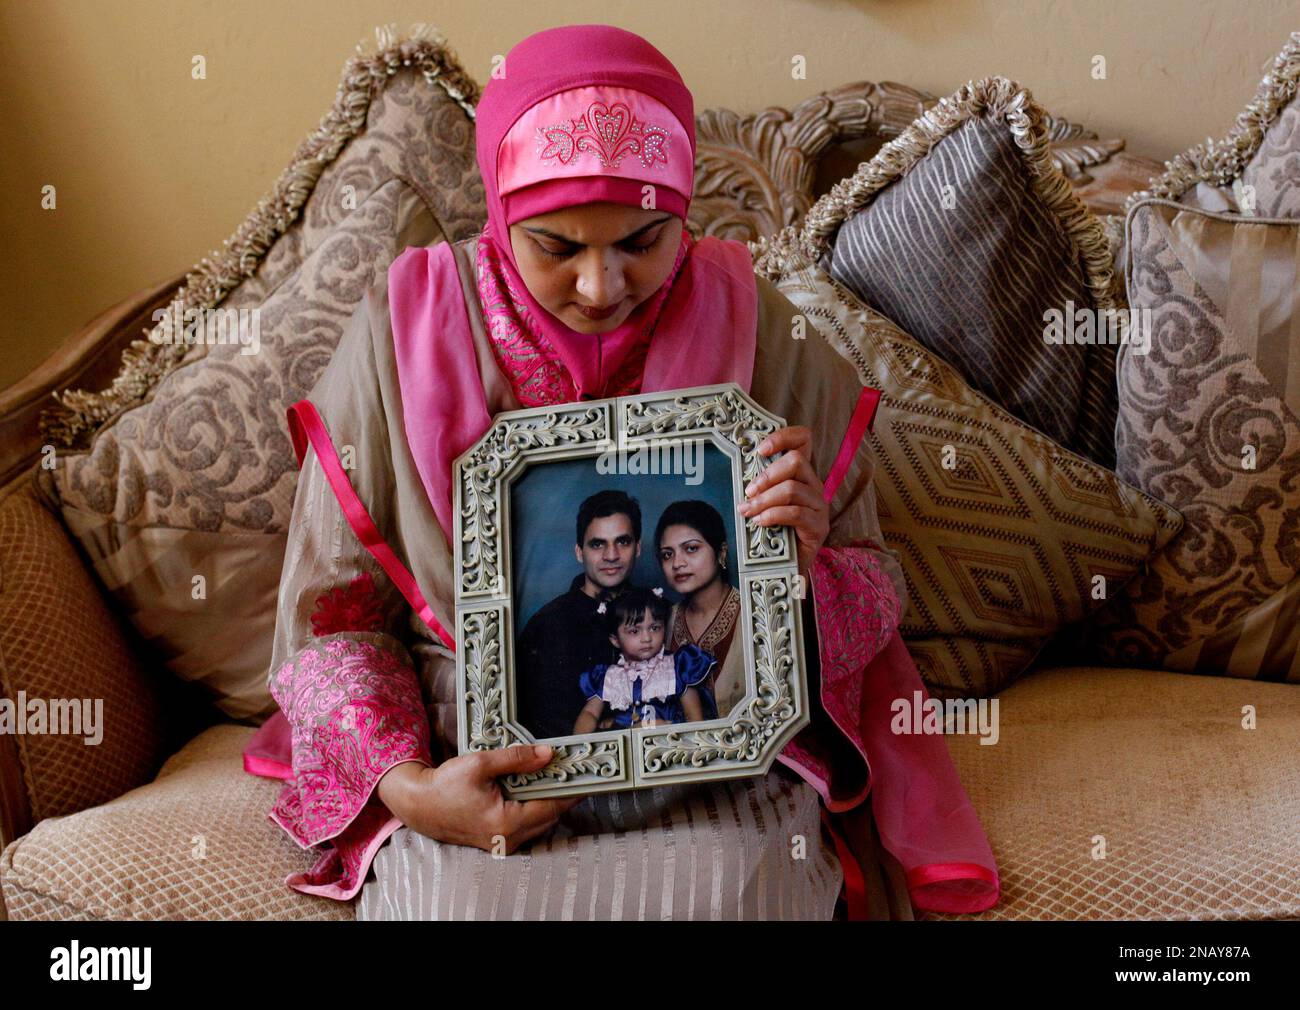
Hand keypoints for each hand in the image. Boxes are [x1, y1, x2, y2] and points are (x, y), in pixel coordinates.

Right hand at [377, 746, 581, 853]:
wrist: (418, 804)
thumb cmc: (444, 784)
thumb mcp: (480, 763)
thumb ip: (516, 759)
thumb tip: (549, 753)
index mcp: (506, 822)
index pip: (553, 805)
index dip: (573, 788)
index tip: (590, 773)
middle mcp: (509, 838)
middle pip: (551, 815)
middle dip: (566, 792)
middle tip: (579, 768)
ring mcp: (504, 842)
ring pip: (542, 821)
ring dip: (553, 799)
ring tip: (564, 774)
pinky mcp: (498, 839)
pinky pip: (528, 824)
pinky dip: (538, 805)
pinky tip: (540, 786)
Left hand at [738, 425, 828, 578]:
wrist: (787, 568)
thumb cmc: (772, 532)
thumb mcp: (764, 503)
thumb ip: (758, 486)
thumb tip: (737, 475)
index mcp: (801, 474)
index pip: (803, 440)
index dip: (784, 437)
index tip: (760, 449)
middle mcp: (814, 486)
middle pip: (797, 461)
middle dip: (768, 474)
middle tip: (748, 492)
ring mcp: (819, 506)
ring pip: (793, 489)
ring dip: (765, 499)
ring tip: (747, 511)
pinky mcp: (819, 527)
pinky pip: (796, 513)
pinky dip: (773, 515)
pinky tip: (759, 523)